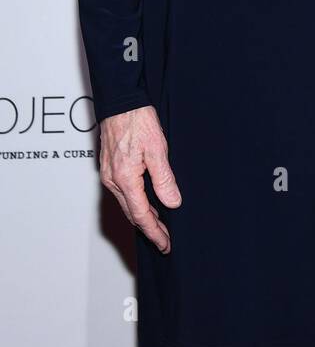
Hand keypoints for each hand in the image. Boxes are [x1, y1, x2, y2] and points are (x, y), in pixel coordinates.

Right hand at [98, 106, 181, 251]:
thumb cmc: (138, 121)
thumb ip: (164, 179)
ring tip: (160, 226)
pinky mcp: (110, 168)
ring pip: (127, 204)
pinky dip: (136, 203)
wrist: (120, 102)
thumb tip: (173, 202)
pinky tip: (147, 203)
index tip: (165, 244)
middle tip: (165, 241)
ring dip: (143, 216)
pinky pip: (123, 193)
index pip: (141, 215)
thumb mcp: (157, 150)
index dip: (154, 232)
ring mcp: (109, 175)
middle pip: (132, 213)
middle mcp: (113, 180)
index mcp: (125, 179)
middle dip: (149, 229)